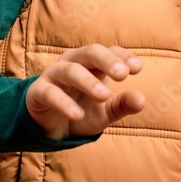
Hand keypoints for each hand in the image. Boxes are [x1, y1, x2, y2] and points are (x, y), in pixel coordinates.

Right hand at [25, 44, 145, 140]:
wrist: (51, 129)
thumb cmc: (82, 111)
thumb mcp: (105, 111)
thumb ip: (123, 105)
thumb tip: (142, 100)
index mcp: (92, 64)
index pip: (109, 52)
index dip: (122, 56)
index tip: (137, 68)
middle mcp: (73, 63)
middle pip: (90, 52)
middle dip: (107, 61)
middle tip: (122, 74)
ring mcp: (54, 75)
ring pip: (71, 71)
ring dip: (88, 81)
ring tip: (104, 95)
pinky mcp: (38, 92)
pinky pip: (51, 93)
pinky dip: (64, 103)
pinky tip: (78, 114)